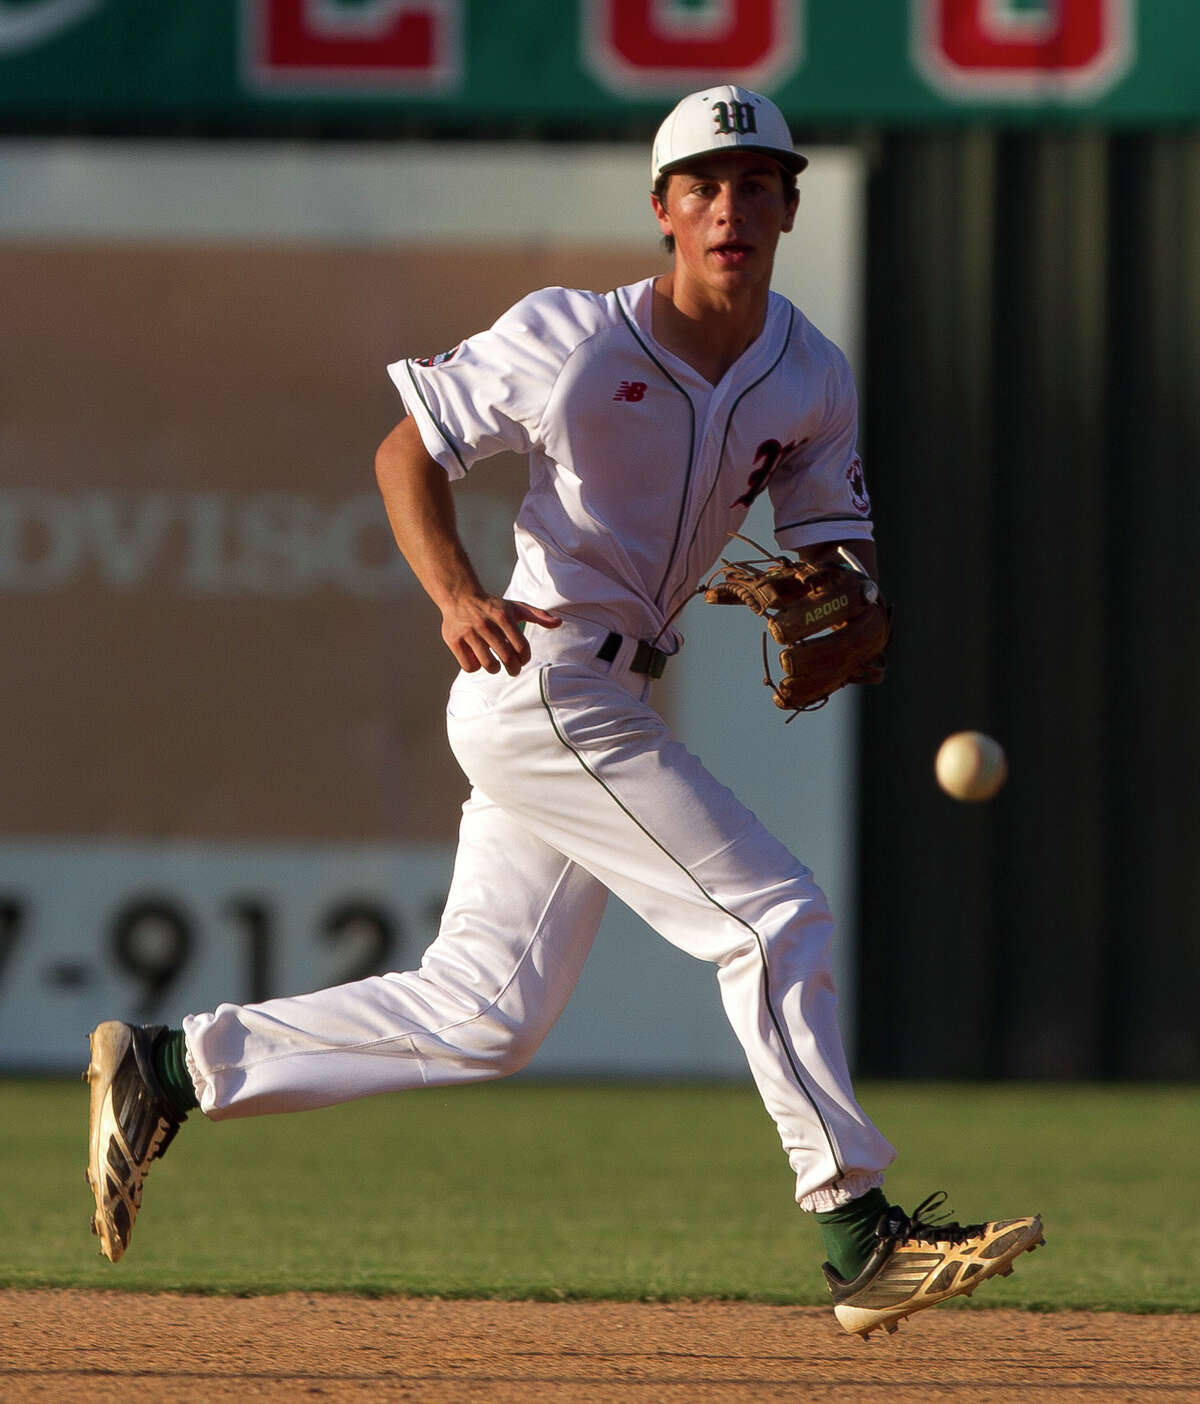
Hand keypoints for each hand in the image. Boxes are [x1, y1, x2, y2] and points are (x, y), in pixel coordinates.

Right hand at [441, 595, 560, 675]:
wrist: (459, 596)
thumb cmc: (492, 606)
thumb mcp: (515, 607)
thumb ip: (538, 615)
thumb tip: (559, 623)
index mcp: (503, 616)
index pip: (521, 647)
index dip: (525, 658)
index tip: (522, 660)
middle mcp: (486, 624)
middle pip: (506, 658)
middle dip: (513, 669)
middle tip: (513, 670)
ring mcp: (469, 633)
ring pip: (488, 665)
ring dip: (494, 669)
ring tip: (495, 665)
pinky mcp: (454, 641)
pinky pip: (469, 666)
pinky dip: (475, 667)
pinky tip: (477, 659)